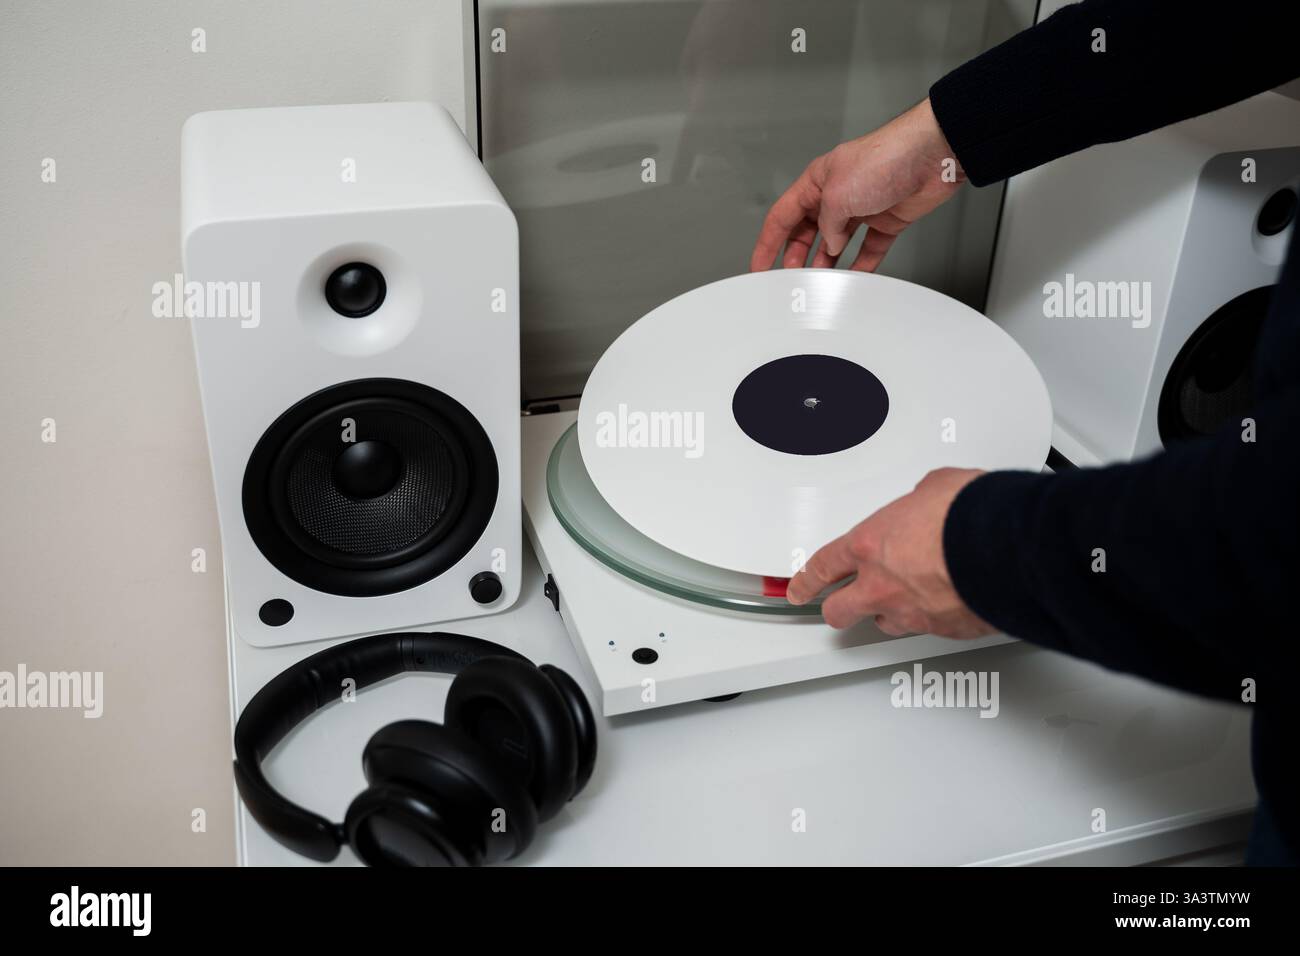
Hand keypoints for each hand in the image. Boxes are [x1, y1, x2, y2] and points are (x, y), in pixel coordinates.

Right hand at [750, 98, 963, 272]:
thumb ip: (827, 225)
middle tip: (791, 278)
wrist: (931, 155)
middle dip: (797, 256)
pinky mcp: (887, 220)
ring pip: (837, 243)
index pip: (783, 216)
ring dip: (827, 263)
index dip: (768, 243)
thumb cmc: (885, 158)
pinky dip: (861, 265)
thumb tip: (831, 245)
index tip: (760, 266)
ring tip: (820, 282)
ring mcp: (862, 208)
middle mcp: (838, 194)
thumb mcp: (838, 194)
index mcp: (818, 181)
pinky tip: (854, 278)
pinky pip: (869, 249)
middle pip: (808, 232)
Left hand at [786, 468, 993, 638]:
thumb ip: (921, 500)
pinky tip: (944, 606)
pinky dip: (932, 618)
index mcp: (869, 545)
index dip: (806, 581)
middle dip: (836, 609)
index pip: (822, 567)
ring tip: (898, 605)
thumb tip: (931, 499)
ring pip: (883, 625)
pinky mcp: (942, 630)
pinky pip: (927, 628)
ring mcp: (910, 612)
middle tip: (837, 607)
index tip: (799, 588)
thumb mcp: (935, 488)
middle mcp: (882, 585)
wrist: (1005, 549)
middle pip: (839, 611)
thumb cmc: (969, 515)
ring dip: (886, 615)